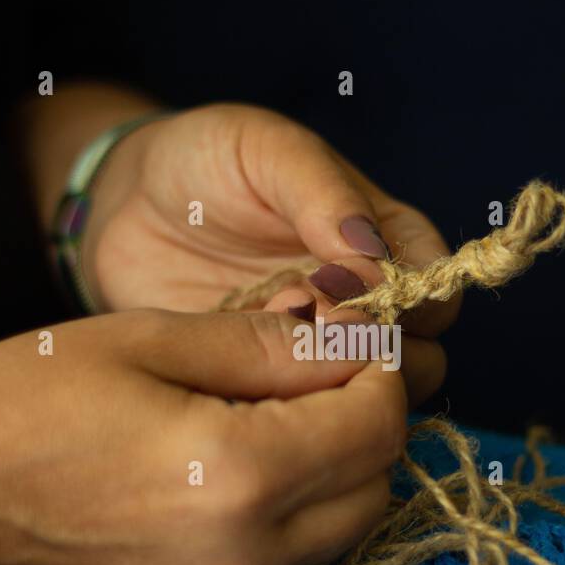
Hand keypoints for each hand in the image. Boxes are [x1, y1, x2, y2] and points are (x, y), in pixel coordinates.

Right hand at [0, 309, 405, 564]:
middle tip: (315, 376)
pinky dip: (290, 520)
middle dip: (364, 424)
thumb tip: (353, 343)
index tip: (352, 339)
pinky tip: (235, 476)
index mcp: (236, 476)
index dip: (378, 371)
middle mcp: (243, 558)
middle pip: (373, 489)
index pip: (376, 426)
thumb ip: (266, 346)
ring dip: (333, 475)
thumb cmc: (21, 401)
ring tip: (271, 421)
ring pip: (338, 535)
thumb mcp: (145, 339)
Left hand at [81, 103, 458, 401]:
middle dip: (370, 347)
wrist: (125, 202)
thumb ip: (322, 193)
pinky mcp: (266, 382)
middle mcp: (362, 303)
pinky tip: (237, 363)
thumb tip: (371, 256)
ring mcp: (316, 349)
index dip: (412, 300)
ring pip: (363, 396)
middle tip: (304, 314)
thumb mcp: (266, 149)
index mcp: (384, 240)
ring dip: (325, 375)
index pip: (438, 290)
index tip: (355, 287)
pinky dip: (279, 401)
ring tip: (265, 329)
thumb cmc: (206, 159)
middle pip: (418, 356)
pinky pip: (297, 416)